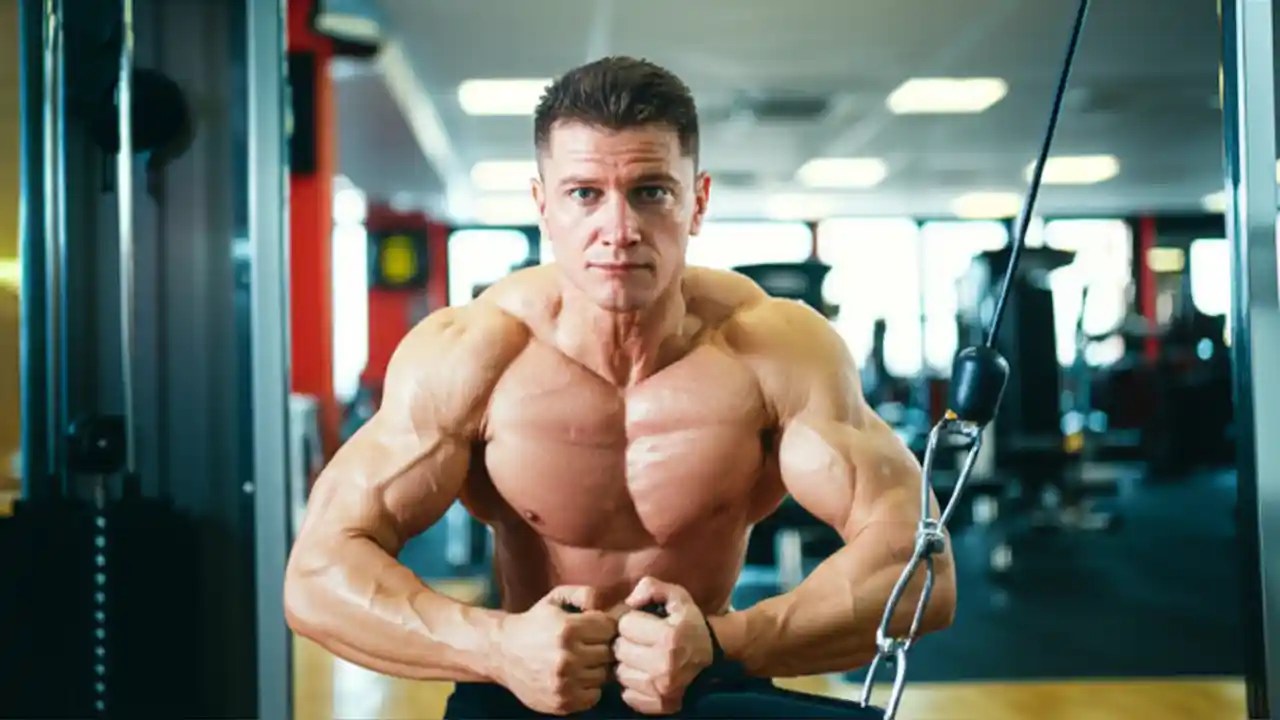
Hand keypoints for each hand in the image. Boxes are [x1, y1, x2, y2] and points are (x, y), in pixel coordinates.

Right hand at [494, 586, 616, 715]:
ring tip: (580, 661)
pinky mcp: (562, 703)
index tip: (595, 628)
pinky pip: (594, 696)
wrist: (501, 653)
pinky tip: (575, 677)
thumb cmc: (533, 623)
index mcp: (568, 629)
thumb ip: (584, 594)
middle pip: (609, 653)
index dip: (605, 626)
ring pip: (604, 675)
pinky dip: (589, 688)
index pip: (611, 628)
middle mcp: (567, 657)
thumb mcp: (554, 599)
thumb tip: (615, 606)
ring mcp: (564, 683)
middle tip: (588, 645)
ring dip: (596, 668)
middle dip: (602, 646)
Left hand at [613, 577, 713, 714]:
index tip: (644, 623)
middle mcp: (664, 667)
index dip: (633, 620)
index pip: (624, 625)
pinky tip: (646, 674)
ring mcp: (662, 689)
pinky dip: (633, 684)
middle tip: (643, 640)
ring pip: (620, 673)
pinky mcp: (660, 705)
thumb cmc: (689, 624)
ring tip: (644, 657)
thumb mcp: (677, 596)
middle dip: (628, 641)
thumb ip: (651, 587)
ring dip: (628, 664)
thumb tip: (629, 602)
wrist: (714, 655)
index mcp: (668, 638)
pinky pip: (627, 694)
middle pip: (620, 650)